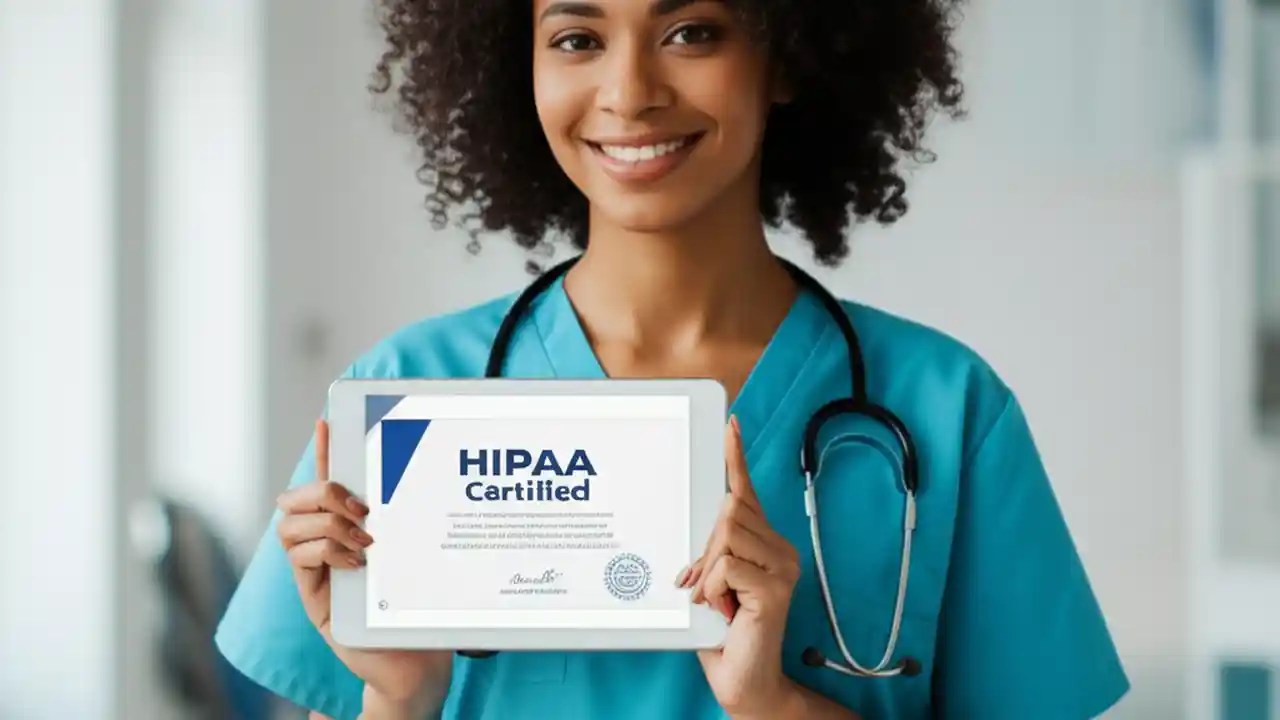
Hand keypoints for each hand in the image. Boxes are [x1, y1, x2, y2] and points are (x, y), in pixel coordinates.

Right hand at [277, 419, 453, 717]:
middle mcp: (322, 543)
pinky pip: (299, 557)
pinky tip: (356, 563)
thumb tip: (431, 475)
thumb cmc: (417, 603)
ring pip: (290, 525)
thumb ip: (408, 521)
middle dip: (323, 491)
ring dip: (328, 525)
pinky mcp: (311, 595)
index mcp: (346, 526)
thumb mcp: (415, 554)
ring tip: (364, 542)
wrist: (414, 658)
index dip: (324, 449)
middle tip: (363, 509)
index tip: (328, 418)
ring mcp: (313, 568)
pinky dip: (326, 552)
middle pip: (294, 498)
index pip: (327, 479)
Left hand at [678, 416, 804, 719]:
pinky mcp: (775, 586)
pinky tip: (724, 608)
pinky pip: (727, 565)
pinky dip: (713, 586)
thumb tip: (696, 536)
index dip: (736, 458)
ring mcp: (783, 566)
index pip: (747, 492)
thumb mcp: (710, 582)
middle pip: (728, 512)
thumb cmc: (723, 632)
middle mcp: (781, 549)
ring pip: (726, 534)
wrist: (743, 678)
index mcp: (766, 543)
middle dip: (704, 546)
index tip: (729, 425)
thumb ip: (709, 554)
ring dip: (707, 570)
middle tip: (702, 584)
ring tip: (715, 599)